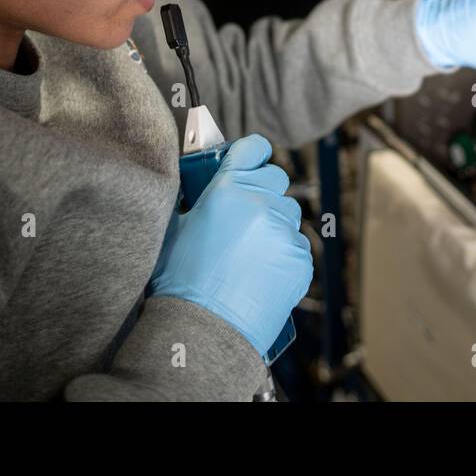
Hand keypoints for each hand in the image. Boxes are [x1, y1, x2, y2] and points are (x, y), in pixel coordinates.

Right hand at [149, 134, 312, 355]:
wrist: (203, 328)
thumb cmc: (181, 281)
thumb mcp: (175, 228)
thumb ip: (194, 199)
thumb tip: (197, 185)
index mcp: (228, 188)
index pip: (254, 148)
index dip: (253, 153)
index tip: (251, 160)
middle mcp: (261, 203)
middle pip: (277, 178)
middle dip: (263, 190)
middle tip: (245, 214)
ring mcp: (284, 232)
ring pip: (288, 215)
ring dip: (274, 224)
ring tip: (250, 251)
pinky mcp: (300, 260)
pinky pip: (297, 246)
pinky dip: (283, 255)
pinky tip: (260, 272)